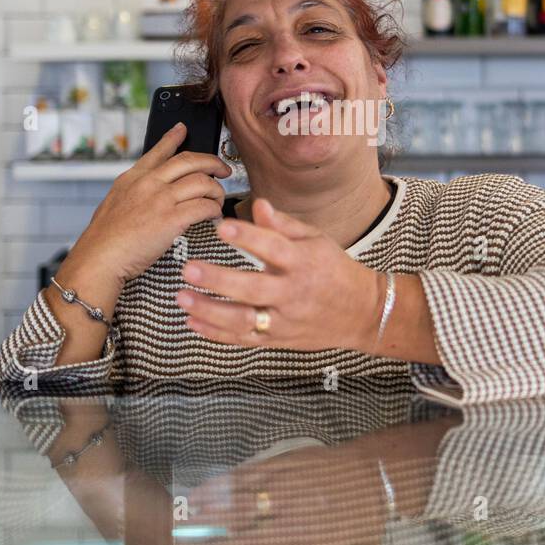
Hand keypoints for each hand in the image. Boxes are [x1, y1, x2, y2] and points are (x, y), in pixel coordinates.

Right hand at [56, 122, 231, 298]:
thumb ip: (134, 192)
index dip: (173, 137)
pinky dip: (214, 210)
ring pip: (203, 182)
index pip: (158, 151)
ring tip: (217, 200)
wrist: (100, 257)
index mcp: (133, 178)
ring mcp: (160, 199)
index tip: (182, 129)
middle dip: (213, 162)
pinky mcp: (172, 219)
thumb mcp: (114, 203)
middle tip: (223, 170)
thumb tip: (148, 192)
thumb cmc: (106, 239)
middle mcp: (149, 183)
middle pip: (190, 160)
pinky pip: (204, 206)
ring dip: (216, 191)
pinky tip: (214, 217)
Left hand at [174, 198, 385, 353]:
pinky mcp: (278, 340)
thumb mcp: (316, 240)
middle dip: (218, 280)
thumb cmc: (335, 270)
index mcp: (303, 262)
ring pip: (244, 320)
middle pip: (253, 289)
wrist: (361, 312)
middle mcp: (293, 293)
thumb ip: (283, 225)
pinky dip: (216, 334)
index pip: (274, 248)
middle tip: (189, 269)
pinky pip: (244, 340)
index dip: (248, 237)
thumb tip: (258, 204)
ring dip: (210, 311)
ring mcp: (284, 320)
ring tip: (182, 298)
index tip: (222, 227)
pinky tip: (192, 322)